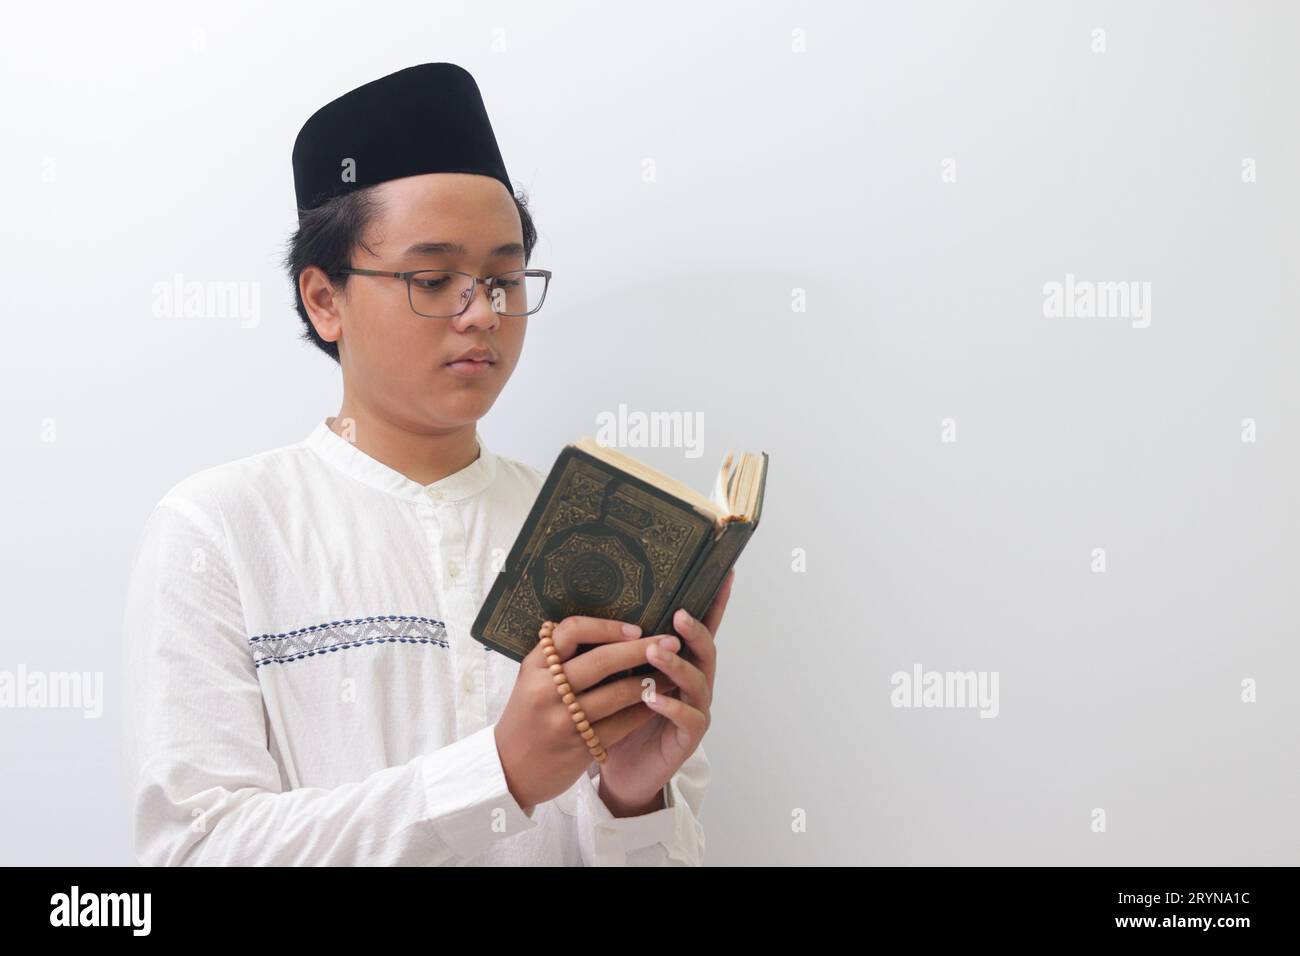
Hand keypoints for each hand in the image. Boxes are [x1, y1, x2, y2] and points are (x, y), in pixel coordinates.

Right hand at [494, 615, 680, 813]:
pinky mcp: (579, 747)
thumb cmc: (528, 717)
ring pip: (618, 694)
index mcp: (534, 667)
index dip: (607, 627)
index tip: (635, 628)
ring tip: (673, 672)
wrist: (509, 771)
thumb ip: (560, 658)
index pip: (571, 631)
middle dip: (642, 649)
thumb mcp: (532, 680)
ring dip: (651, 682)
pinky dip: (644, 711)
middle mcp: (546, 690)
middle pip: (602, 661)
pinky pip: (622, 724)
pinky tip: (659, 702)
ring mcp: (563, 721)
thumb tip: (610, 630)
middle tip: (671, 642)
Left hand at [596, 569, 734, 814]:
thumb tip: (604, 602)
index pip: (701, 627)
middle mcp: (694, 683)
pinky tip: (652, 699)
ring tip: (655, 652)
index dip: (714, 603)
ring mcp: (695, 710)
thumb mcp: (617, 677)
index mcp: (681, 663)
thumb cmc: (620, 718)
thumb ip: (622, 647)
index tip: (724, 573)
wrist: (621, 771)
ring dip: (677, 665)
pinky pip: (687, 719)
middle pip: (705, 651)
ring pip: (697, 682)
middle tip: (679, 615)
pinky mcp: (688, 738)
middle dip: (695, 631)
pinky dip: (671, 707)